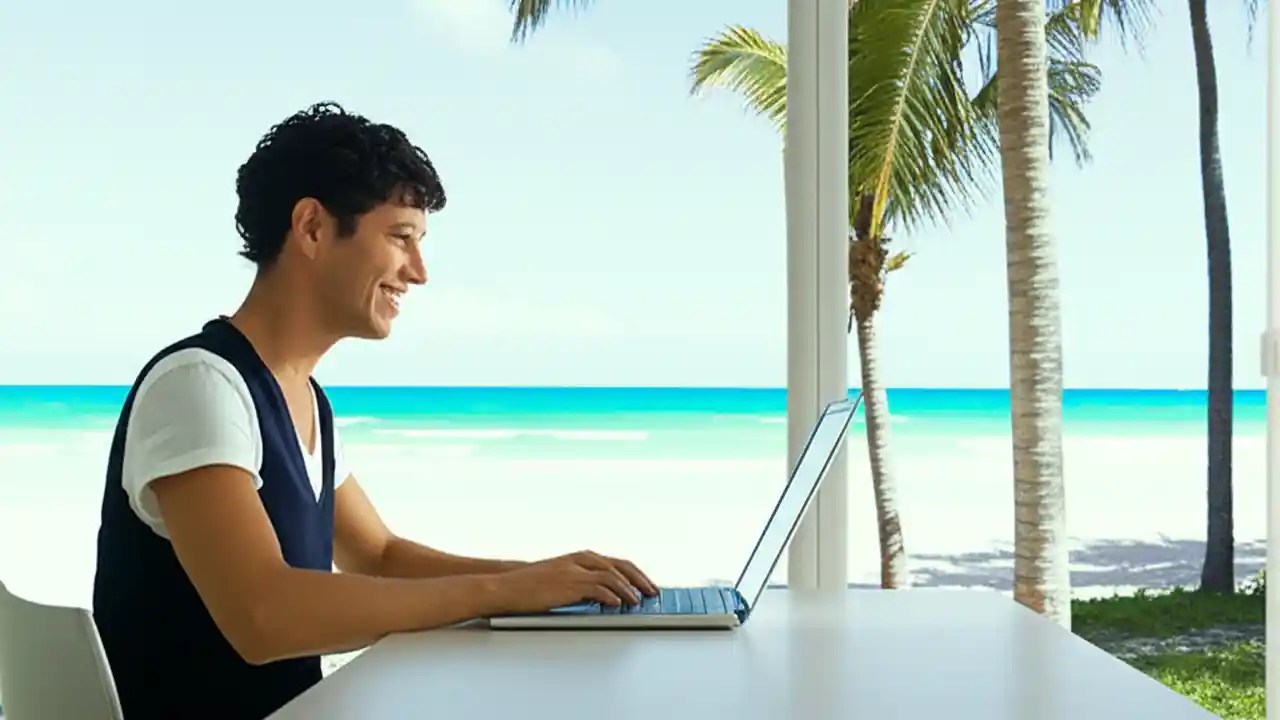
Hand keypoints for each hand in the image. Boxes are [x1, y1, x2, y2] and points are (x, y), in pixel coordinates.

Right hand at [489, 550, 657, 614]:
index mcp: (580, 557)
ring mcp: (574, 570)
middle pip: (619, 566)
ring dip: (628, 589)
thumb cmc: (530, 585)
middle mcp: (580, 560)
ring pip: (611, 576)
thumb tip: (604, 596)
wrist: (506, 585)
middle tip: (652, 591)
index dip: (635, 573)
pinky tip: (619, 603)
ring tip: (639, 600)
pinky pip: (597, 588)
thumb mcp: (560, 579)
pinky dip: (611, 595)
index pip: (616, 562)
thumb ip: (581, 583)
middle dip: (639, 579)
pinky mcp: (568, 583)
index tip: (646, 584)